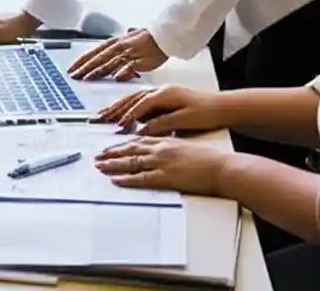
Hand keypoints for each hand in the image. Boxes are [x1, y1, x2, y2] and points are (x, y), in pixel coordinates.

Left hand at [68, 28, 167, 80]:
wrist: (164, 36)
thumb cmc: (148, 38)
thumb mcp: (128, 39)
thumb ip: (118, 45)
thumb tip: (110, 47)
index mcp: (114, 43)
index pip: (93, 52)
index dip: (81, 61)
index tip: (71, 69)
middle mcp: (118, 48)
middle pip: (98, 59)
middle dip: (84, 68)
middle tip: (74, 76)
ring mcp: (129, 54)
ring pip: (110, 63)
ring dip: (98, 71)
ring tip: (88, 78)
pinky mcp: (141, 61)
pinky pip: (131, 66)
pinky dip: (124, 72)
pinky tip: (117, 77)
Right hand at [94, 84, 227, 135]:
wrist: (224, 106)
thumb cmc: (207, 112)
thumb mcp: (185, 120)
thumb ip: (162, 123)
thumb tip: (144, 129)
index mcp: (166, 94)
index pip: (140, 105)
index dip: (128, 115)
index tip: (118, 125)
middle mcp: (162, 91)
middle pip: (133, 98)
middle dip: (116, 108)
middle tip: (101, 118)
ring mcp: (164, 94)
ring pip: (136, 98)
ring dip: (120, 106)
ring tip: (106, 115)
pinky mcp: (167, 98)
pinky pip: (143, 101)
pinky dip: (131, 107)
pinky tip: (126, 113)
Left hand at [94, 137, 230, 195]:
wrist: (222, 167)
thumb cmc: (210, 160)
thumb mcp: (187, 148)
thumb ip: (172, 149)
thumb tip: (164, 154)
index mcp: (166, 141)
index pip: (138, 141)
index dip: (122, 144)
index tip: (111, 146)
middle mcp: (160, 149)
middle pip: (130, 149)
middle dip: (112, 153)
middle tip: (98, 156)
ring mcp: (162, 162)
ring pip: (131, 162)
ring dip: (113, 164)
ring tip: (99, 166)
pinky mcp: (166, 176)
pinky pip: (141, 178)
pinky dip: (126, 178)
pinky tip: (115, 179)